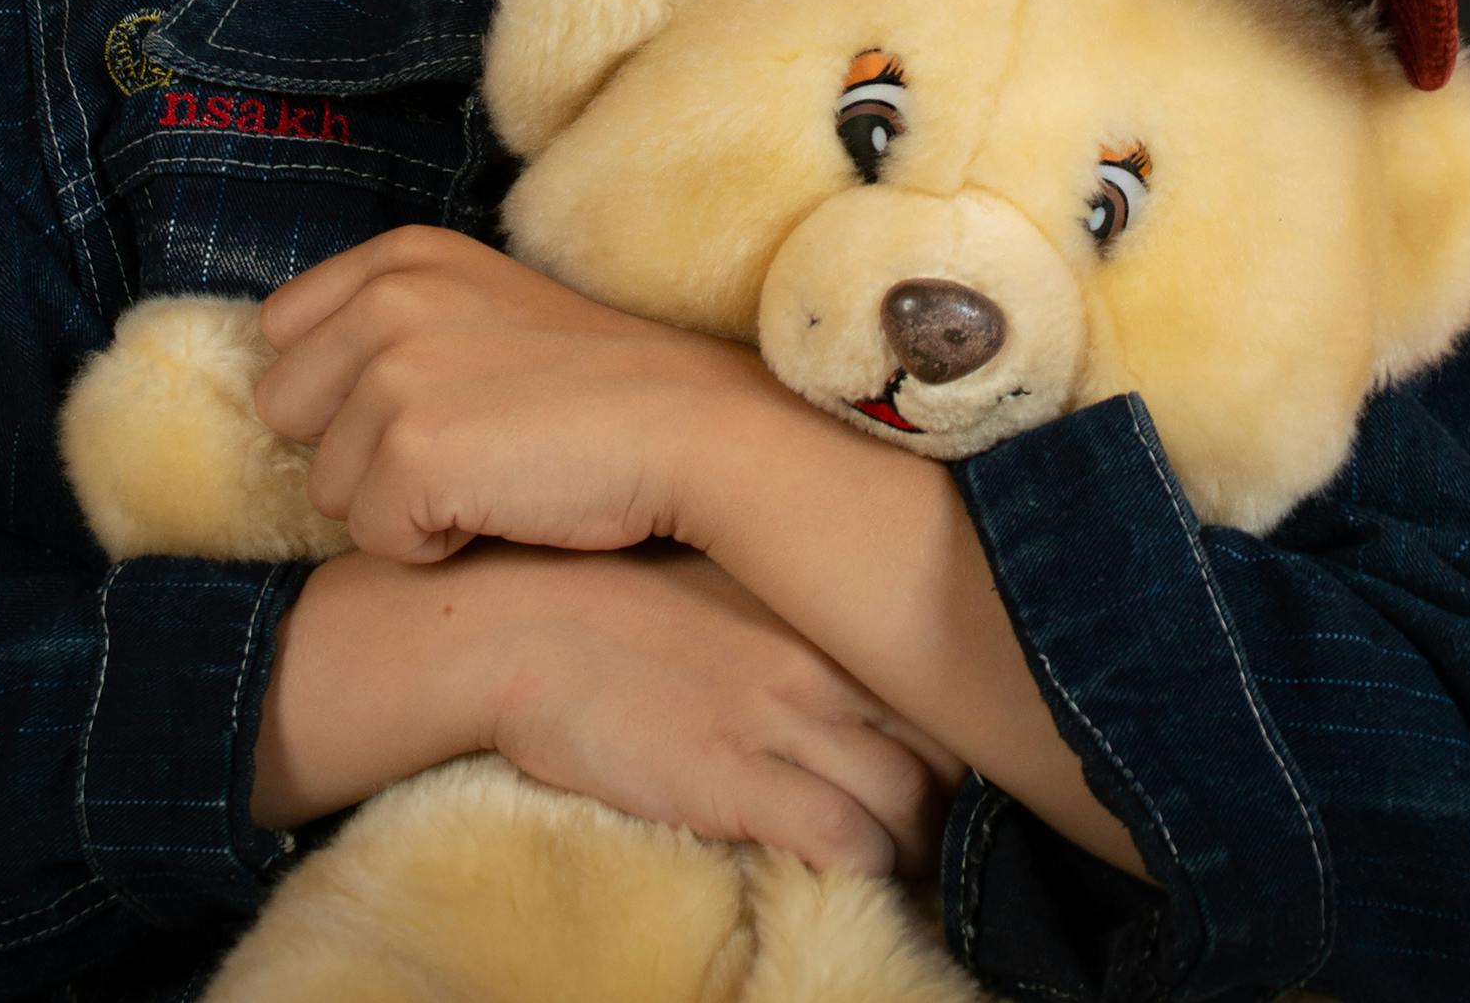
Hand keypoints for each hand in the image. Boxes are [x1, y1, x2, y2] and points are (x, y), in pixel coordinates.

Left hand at [251, 224, 786, 563]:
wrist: (694, 431)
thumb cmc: (596, 392)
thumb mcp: (484, 314)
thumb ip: (394, 328)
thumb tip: (288, 390)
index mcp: (401, 256)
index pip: (284, 335)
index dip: (342, 391)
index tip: (428, 401)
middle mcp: (385, 300)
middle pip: (288, 413)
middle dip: (358, 451)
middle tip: (464, 445)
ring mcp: (394, 375)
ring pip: (327, 489)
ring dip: (398, 503)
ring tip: (493, 473)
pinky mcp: (411, 453)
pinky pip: (375, 540)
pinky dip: (432, 546)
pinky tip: (504, 507)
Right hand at [479, 541, 966, 880]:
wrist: (518, 625)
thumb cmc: (607, 603)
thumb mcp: (722, 589)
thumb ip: (787, 623)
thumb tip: (830, 663)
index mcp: (819, 612)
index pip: (935, 679)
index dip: (951, 737)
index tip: (939, 771)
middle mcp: (822, 662)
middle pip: (944, 747)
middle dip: (947, 802)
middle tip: (926, 835)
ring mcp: (786, 722)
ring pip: (913, 805)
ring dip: (914, 850)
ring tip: (895, 873)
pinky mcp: (739, 782)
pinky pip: (849, 844)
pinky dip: (865, 872)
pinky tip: (846, 882)